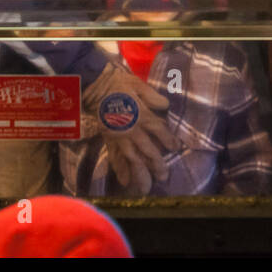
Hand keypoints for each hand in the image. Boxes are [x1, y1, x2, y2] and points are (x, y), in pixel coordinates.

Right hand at [81, 61, 179, 194]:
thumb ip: (154, 97)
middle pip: (147, 150)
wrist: (95, 85)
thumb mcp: (139, 85)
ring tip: (145, 188)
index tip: (176, 148)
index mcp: (142, 115)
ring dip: (139, 173)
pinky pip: (115, 156)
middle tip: (163, 177)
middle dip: (156, 164)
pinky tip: (125, 181)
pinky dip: (120, 170)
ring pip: (132, 158)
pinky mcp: (109, 138)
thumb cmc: (118, 83)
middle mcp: (132, 129)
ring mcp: (119, 136)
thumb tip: (165, 107)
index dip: (169, 140)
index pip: (159, 130)